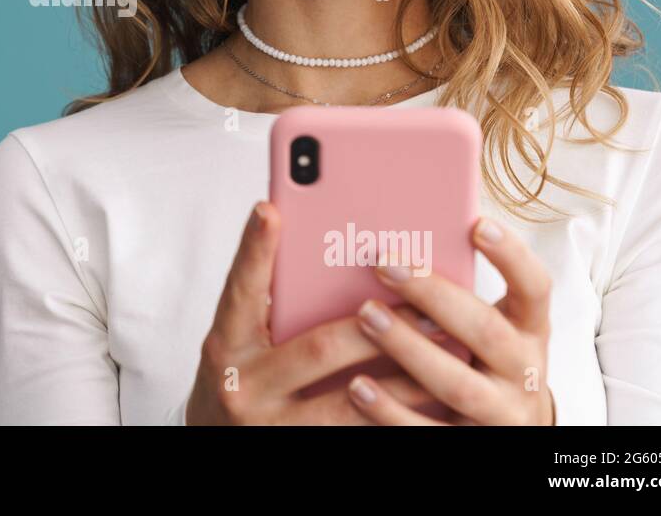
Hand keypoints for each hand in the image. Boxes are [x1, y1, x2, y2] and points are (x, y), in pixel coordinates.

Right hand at [186, 202, 443, 424]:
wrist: (216, 446)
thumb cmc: (240, 379)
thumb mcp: (239, 340)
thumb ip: (269, 304)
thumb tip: (316, 253)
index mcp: (225, 344)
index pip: (240, 289)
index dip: (254, 250)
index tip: (270, 210)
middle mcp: (241, 384)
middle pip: (316, 348)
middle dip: (377, 326)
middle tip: (426, 307)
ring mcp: (270, 425)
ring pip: (347, 401)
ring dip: (402, 378)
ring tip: (445, 354)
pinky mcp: (296, 450)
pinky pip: (352, 433)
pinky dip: (392, 416)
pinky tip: (430, 403)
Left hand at [346, 216, 555, 424]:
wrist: (505, 431)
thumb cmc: (482, 363)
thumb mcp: (488, 329)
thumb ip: (457, 298)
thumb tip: (395, 244)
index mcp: (530, 331)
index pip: (535, 288)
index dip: (512, 256)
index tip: (477, 224)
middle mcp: (524, 373)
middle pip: (487, 332)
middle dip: (434, 296)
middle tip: (383, 263)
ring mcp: (501, 415)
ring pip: (458, 384)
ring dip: (408, 348)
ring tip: (365, 315)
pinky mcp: (471, 445)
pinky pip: (427, 431)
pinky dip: (390, 410)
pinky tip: (357, 385)